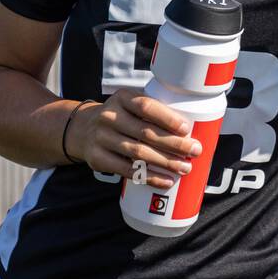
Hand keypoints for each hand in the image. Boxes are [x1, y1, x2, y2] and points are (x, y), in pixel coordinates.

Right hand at [65, 88, 203, 188]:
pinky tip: (165, 180)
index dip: (167, 118)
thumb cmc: (121, 117)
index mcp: (122, 98)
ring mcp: (101, 137)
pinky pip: (127, 170)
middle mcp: (109, 116)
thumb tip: (192, 128)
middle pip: (145, 132)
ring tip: (184, 168)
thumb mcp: (130, 105)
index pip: (145, 106)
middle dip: (174, 144)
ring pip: (138, 153)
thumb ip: (153, 111)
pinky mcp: (97, 158)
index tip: (186, 128)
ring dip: (164, 162)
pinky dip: (149, 177)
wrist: (82, 130)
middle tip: (194, 151)